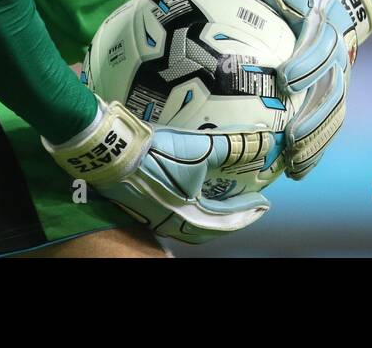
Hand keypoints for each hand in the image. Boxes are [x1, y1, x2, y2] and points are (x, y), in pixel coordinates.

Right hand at [43, 96, 276, 244]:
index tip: (263, 204)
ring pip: (187, 222)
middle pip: (207, 228)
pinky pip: (171, 212)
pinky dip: (187, 205)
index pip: (225, 222)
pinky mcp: (138, 205)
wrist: (109, 150)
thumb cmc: (154, 154)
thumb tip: (262, 143)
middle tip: (243, 204)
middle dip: (228, 218)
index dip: (246, 212)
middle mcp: (170, 224)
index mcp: (186, 217)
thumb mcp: (197, 149)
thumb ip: (230, 148)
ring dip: (207, 213)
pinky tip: (186, 189)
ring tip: (219, 196)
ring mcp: (151, 216)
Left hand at [213, 0, 371, 178]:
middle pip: (332, 92)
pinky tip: (297, 172)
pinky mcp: (333, 103)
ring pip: (333, 117)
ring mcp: (338, 85)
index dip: (307, 64)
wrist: (332, 12)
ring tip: (294, 161)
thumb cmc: (294, 1)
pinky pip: (329, 132)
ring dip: (316, 141)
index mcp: (323, 31)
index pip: (320, 48)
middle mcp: (337, 61)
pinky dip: (316, 153)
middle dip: (313, 116)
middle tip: (291, 135)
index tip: (286, 78)